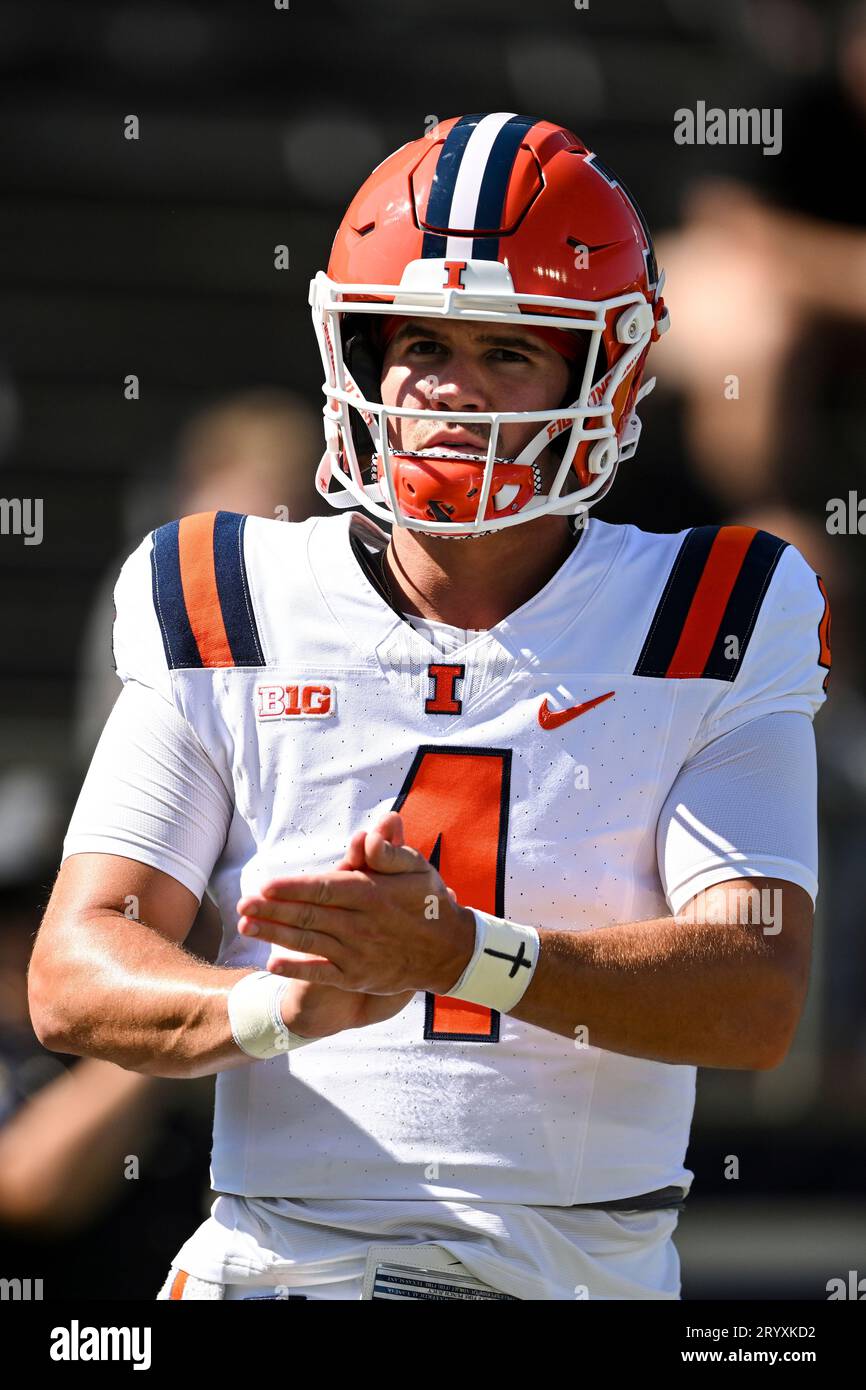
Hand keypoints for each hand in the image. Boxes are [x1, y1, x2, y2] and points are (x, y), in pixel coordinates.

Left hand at [237, 811, 474, 998]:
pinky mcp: (356, 977)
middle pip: (308, 916)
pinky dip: (296, 969)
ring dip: (274, 935)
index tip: (265, 885)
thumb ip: (388, 850)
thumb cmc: (427, 901)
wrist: (449, 952)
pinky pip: (321, 973)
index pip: (324, 889)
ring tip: (246, 927)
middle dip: (271, 911)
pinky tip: (271, 962)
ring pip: (308, 943)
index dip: (292, 888)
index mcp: (372, 894)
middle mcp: (361, 925)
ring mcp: (357, 954)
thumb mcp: (415, 867)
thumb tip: (366, 834)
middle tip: (241, 906)